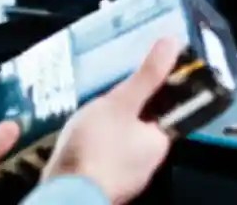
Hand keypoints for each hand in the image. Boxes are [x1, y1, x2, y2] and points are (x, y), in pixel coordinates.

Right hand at [44, 37, 181, 203]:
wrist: (65, 193)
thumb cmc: (94, 151)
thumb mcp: (121, 102)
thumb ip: (147, 75)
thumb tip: (171, 46)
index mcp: (158, 143)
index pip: (164, 112)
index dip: (150, 95)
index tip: (135, 82)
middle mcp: (146, 164)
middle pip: (140, 128)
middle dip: (124, 113)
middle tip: (106, 96)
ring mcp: (124, 178)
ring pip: (119, 145)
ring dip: (106, 131)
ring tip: (87, 116)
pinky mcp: (102, 185)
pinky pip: (101, 160)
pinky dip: (92, 149)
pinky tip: (77, 140)